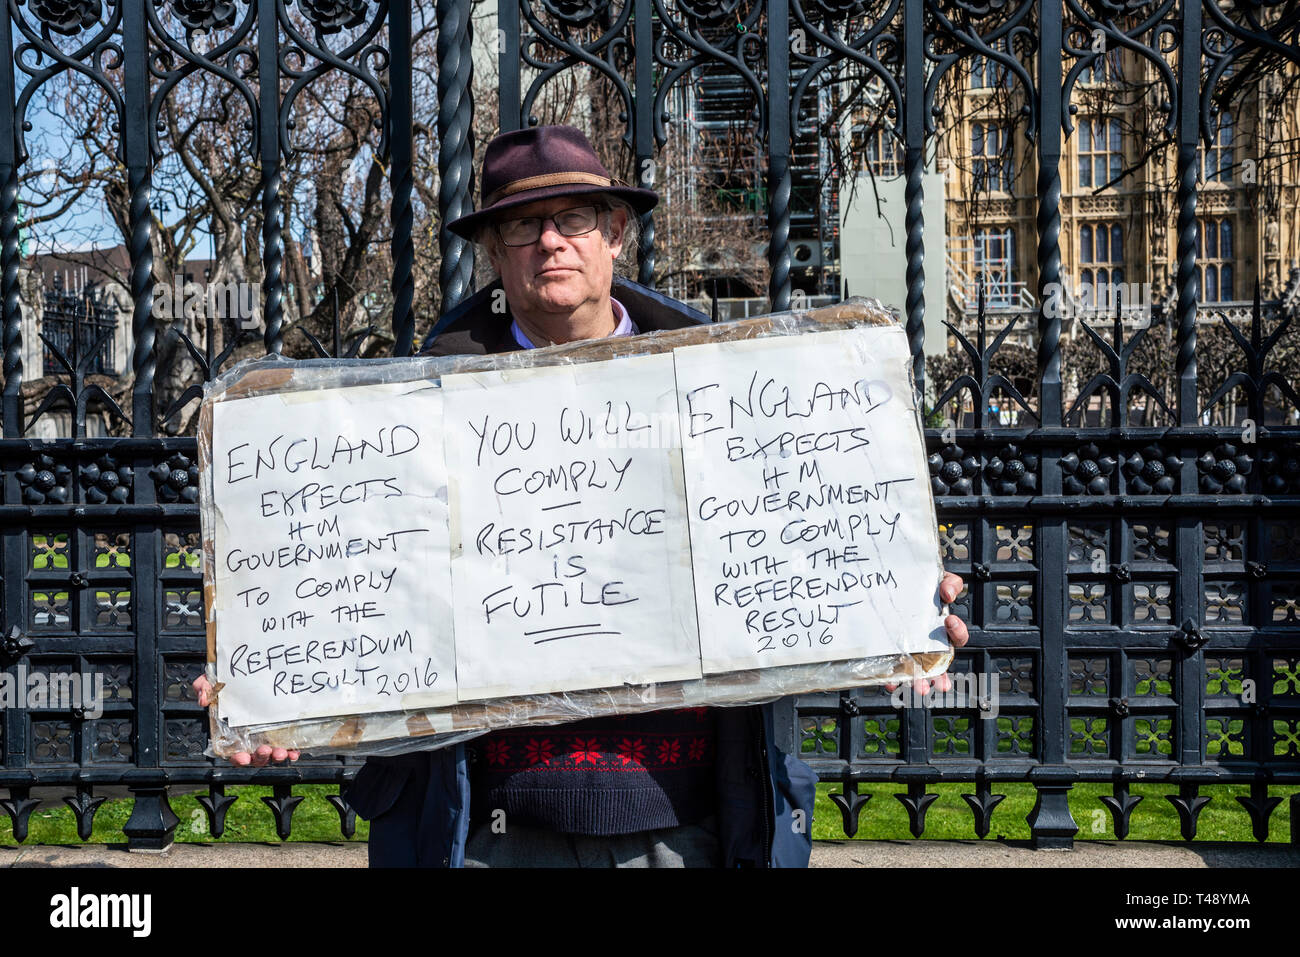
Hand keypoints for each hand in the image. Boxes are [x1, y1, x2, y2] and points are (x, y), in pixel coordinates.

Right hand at [192, 674, 299, 766]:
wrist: (250, 670)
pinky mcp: (283, 729)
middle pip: (256, 757)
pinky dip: (292, 751)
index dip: (238, 759)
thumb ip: (204, 688)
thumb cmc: (230, 682)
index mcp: (233, 733)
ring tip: (280, 752)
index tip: (242, 757)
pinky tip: (294, 751)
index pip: (235, 753)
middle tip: (264, 750)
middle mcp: (252, 738)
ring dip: (277, 757)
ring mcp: (268, 735)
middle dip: (260, 758)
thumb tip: (203, 700)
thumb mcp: (212, 682)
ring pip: (272, 754)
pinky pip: (289, 745)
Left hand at [887, 571, 969, 696]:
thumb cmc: (915, 584)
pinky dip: (894, 680)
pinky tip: (889, 684)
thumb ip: (947, 582)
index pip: (956, 632)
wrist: (886, 585)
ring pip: (921, 671)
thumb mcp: (933, 577)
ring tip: (920, 690)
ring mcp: (913, 649)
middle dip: (941, 673)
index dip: (956, 630)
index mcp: (941, 624)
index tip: (949, 621)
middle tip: (939, 682)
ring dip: (921, 682)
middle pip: (940, 659)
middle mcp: (930, 640)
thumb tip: (948, 591)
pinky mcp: (895, 654)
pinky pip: (897, 671)